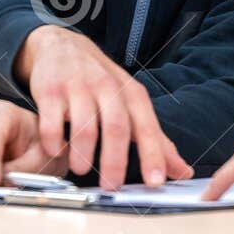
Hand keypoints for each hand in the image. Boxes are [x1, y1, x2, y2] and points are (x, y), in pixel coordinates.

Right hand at [14, 24, 191, 189]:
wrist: (64, 47)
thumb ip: (156, 139)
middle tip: (111, 186)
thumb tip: (182, 171)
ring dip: (83, 155)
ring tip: (82, 169)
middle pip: (116, 128)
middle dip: (114, 162)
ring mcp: (78, 88)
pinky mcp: (51, 91)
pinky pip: (52, 125)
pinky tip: (58, 151)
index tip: (155, 182)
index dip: (153, 155)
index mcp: (132, 94)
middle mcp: (107, 88)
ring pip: (84, 128)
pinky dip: (55, 144)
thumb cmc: (102, 83)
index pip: (146, 127)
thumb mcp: (133, 104)